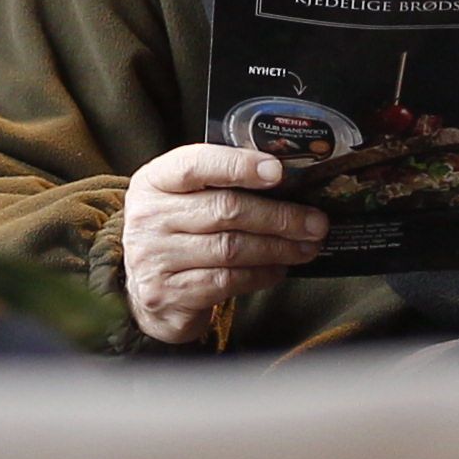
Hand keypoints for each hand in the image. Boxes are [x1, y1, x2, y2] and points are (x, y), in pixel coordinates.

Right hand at [117, 141, 327, 346]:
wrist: (143, 291)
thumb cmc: (177, 234)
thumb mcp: (184, 200)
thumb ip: (220, 186)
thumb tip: (285, 180)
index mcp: (154, 181)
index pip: (195, 164)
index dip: (238, 165)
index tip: (278, 171)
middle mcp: (148, 217)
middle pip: (225, 210)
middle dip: (279, 216)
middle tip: (315, 222)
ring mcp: (155, 258)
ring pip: (231, 248)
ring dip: (278, 248)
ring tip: (306, 247)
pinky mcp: (168, 294)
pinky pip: (227, 281)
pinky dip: (261, 274)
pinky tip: (279, 269)